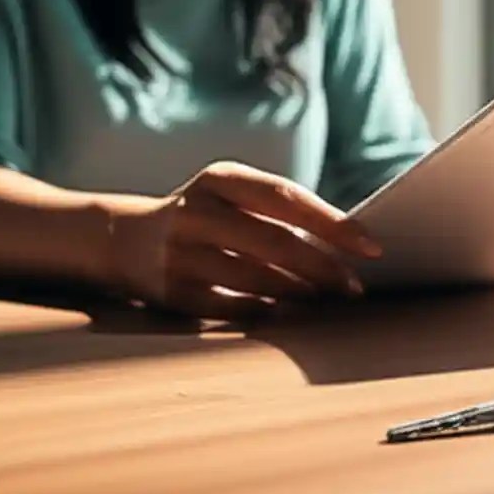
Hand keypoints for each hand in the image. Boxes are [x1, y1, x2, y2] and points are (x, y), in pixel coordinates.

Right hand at [111, 162, 380, 318]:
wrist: (122, 240)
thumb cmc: (208, 219)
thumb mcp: (233, 198)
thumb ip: (280, 212)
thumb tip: (351, 245)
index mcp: (220, 179)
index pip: (286, 196)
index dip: (332, 223)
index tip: (371, 247)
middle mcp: (196, 211)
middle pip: (273, 241)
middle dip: (322, 267)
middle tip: (354, 287)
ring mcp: (179, 252)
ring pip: (254, 277)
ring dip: (300, 293)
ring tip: (329, 300)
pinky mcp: (171, 291)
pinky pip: (230, 306)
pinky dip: (264, 311)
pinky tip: (288, 315)